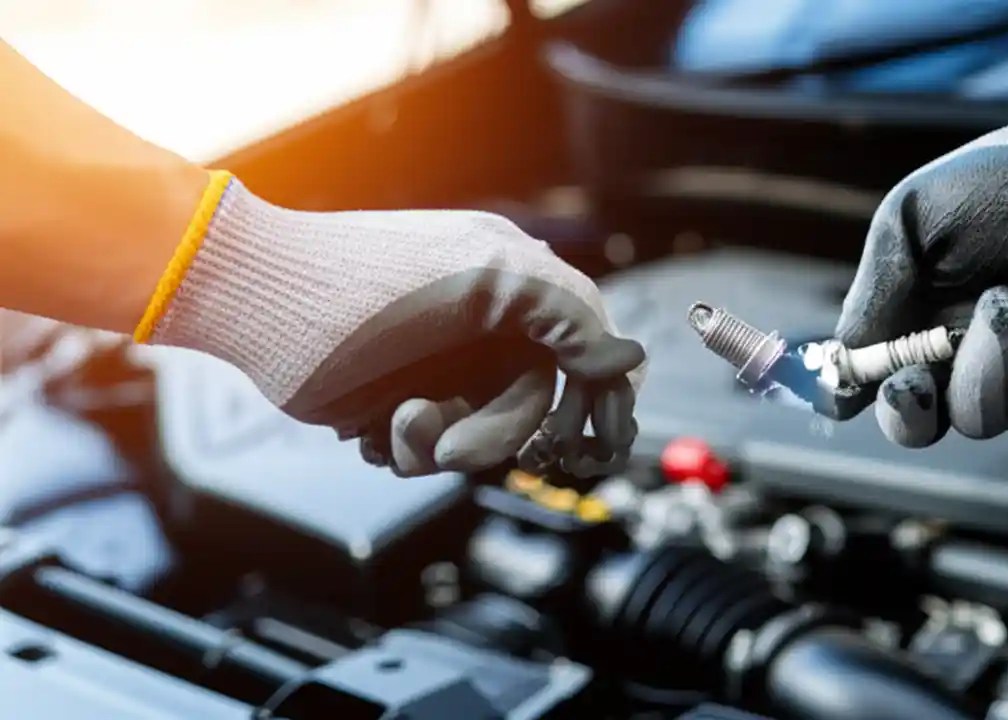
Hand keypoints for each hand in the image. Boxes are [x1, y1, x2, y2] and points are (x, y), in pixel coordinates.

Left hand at [145, 180, 644, 476]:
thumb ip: (568, 314)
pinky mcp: (397, 392)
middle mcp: (482, 322)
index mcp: (513, 280)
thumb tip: (627, 357)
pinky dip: (403, 446)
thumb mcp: (487, 277)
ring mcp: (438, 359)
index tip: (595, 448)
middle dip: (494, 433)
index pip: (587, 347)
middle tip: (453, 448)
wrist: (251, 299)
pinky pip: (428, 443)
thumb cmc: (363, 282)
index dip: (600, 401)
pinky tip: (371, 427)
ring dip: (437, 442)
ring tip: (396, 422)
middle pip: (532, 404)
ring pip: (478, 433)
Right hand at [836, 44, 1007, 446]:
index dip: (853, 400)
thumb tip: (847, 351)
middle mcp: (957, 359)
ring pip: (983, 419)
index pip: (871, 391)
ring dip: (982, 369)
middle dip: (909, 415)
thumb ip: (876, 286)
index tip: (851, 384)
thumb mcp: (907, 222)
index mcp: (908, 330)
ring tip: (1000, 300)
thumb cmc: (983, 184)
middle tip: (912, 378)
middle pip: (921, 429)